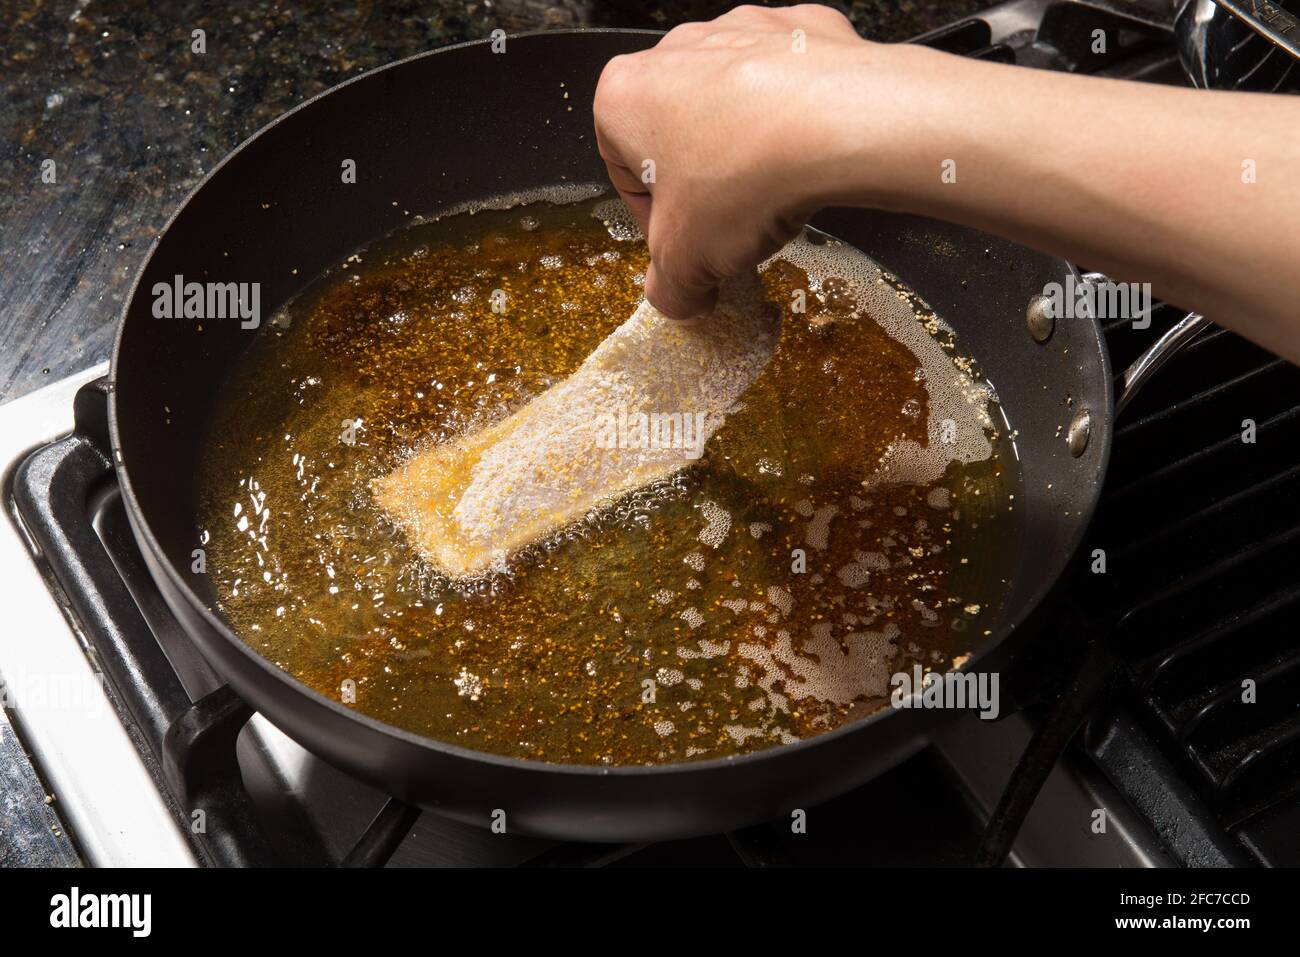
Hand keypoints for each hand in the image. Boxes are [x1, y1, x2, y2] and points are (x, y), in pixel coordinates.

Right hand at [593, 4, 874, 318]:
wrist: (844, 123)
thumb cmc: (747, 176)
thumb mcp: (687, 263)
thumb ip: (668, 288)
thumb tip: (677, 298)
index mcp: (624, 97)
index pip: (626, 174)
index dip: (656, 223)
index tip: (686, 248)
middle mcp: (676, 51)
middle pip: (678, 135)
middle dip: (702, 184)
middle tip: (730, 227)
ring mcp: (741, 31)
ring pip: (733, 106)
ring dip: (747, 151)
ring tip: (776, 194)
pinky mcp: (799, 29)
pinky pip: (789, 83)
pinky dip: (797, 118)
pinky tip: (811, 155)